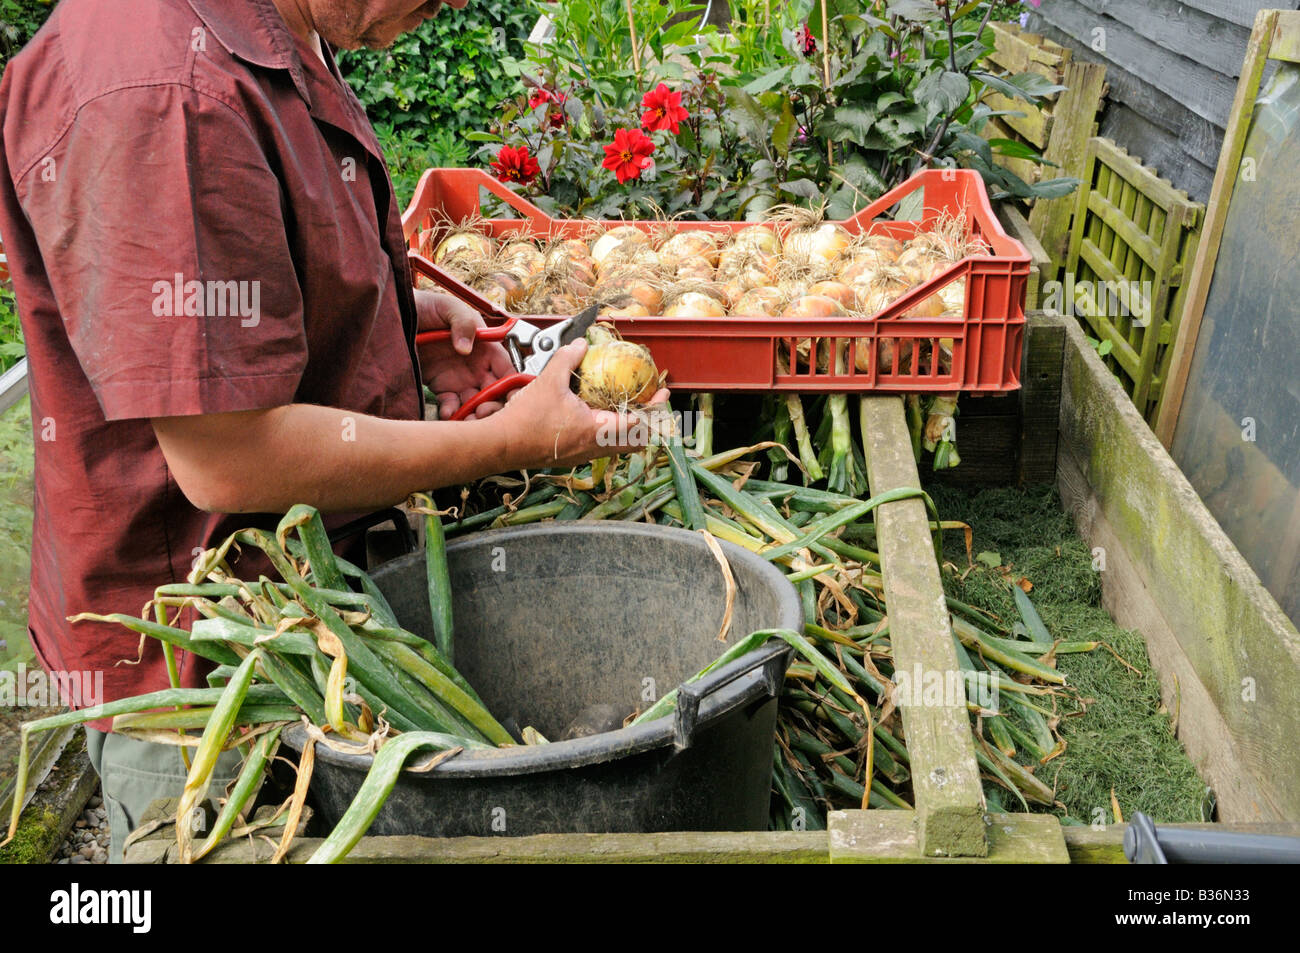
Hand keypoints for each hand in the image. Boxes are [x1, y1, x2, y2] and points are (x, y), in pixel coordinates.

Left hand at [414, 289, 517, 419]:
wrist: (395, 317)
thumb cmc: (425, 306)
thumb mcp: (447, 306)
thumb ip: (463, 322)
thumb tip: (466, 349)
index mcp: (485, 347)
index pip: (507, 370)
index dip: (513, 385)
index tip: (511, 398)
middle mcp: (476, 366)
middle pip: (495, 393)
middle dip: (494, 406)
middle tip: (484, 412)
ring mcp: (459, 379)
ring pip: (475, 404)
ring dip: (475, 415)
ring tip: (469, 420)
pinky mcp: (441, 388)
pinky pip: (452, 406)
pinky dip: (453, 413)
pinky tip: (448, 413)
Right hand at [491, 340, 670, 468]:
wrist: (502, 444)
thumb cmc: (526, 418)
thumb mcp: (549, 381)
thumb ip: (567, 359)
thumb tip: (581, 344)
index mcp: (597, 432)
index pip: (639, 424)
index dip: (655, 409)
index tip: (663, 394)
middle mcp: (595, 448)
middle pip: (636, 442)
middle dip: (649, 424)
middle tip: (652, 404)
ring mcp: (584, 456)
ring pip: (619, 447)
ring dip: (630, 430)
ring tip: (630, 410)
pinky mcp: (572, 458)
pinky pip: (602, 448)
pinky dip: (611, 434)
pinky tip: (600, 417)